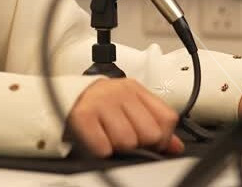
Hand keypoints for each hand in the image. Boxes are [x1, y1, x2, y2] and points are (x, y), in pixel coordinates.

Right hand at [66, 78, 184, 157]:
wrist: (64, 97)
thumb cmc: (99, 105)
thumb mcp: (129, 108)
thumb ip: (154, 124)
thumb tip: (176, 146)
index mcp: (135, 90)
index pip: (167, 119)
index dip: (162, 137)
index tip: (150, 140)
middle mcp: (120, 92)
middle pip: (150, 133)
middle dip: (140, 143)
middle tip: (126, 139)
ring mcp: (102, 102)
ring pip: (128, 142)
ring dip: (118, 147)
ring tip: (109, 137)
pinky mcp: (83, 116)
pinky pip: (103, 147)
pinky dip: (102, 151)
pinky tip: (98, 141)